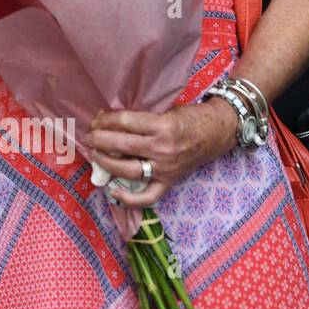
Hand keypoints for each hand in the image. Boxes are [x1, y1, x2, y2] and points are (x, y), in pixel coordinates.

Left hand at [82, 99, 238, 207]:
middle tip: (89, 135)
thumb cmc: (190, 117)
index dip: (105, 120)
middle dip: (99, 139)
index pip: (124, 122)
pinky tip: (112, 191)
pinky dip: (129, 198)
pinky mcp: (170, 181)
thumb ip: (142, 117)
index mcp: (162, 126)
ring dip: (106, 162)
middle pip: (122, 144)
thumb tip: (109, 120)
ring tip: (94, 154)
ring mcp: (166, 167)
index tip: (97, 119)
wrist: (218, 132)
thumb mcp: (166, 110)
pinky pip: (148, 196)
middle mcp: (163, 148)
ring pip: (128, 169)